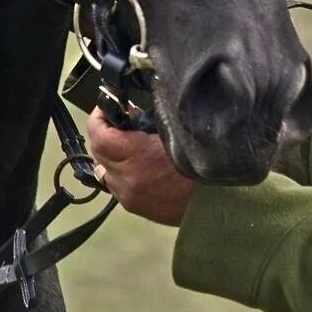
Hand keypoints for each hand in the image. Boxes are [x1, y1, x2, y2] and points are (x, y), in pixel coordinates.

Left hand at [87, 107, 196, 224]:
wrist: (213, 200)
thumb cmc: (198, 160)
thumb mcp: (175, 132)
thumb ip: (149, 121)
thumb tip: (131, 111)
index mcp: (137, 157)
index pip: (100, 136)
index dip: (98, 118)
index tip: (107, 105)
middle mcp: (125, 179)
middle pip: (98, 152)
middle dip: (103, 132)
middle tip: (118, 117)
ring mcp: (127, 196)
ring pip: (103, 170)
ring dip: (108, 152)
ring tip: (124, 139)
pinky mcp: (133, 206)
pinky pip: (114, 183)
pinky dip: (117, 168)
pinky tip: (133, 161)